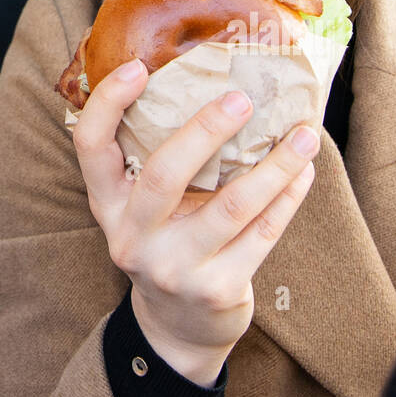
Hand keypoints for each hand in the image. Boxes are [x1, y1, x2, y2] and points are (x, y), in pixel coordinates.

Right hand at [71, 58, 320, 386]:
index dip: (108, 105)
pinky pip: (262, 233)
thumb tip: (209, 84)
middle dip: (205, 131)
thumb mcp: (144, 212)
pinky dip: (288, 197)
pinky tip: (304, 172)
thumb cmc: (167, 246)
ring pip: (230, 206)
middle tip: (242, 98)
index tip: (139, 68)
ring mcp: (173, 267)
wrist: (178, 328)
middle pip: (163, 175)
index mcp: (108, 207)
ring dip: (275, 164)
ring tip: (305, 133)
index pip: (90, 148)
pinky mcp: (216, 288)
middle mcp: (132, 238)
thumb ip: (157, 163)